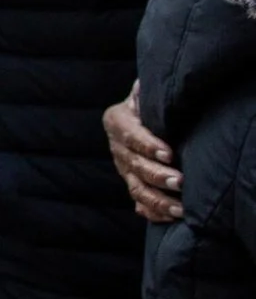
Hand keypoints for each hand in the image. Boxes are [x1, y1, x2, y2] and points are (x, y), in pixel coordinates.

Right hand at [107, 82, 182, 222]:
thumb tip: (145, 83)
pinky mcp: (132, 183)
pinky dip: (154, 212)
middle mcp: (118, 148)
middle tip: (180, 182)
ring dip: (158, 199)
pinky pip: (139, 202)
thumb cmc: (147, 103)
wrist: (138, 118)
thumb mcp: (144, 92)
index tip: (169, 153)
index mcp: (117, 122)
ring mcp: (123, 169)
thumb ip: (145, 89)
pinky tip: (171, 216)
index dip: (149, 145)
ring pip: (136, 188)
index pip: (131, 136)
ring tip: (181, 208)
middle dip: (158, 175)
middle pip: (134, 165)